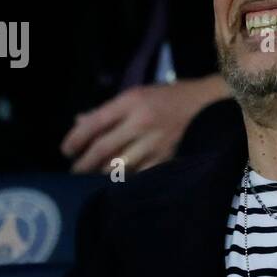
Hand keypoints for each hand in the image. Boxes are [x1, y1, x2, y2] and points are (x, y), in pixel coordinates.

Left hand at [62, 75, 231, 173]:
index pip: (95, 122)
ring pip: (120, 164)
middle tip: (74, 171)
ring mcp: (156, 142)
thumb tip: (80, 121)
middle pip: (104, 148)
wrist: (210, 104)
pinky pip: (140, 174)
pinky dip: (126, 178)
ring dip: (102, 173)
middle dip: (84, 162)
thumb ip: (109, 110)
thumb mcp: (138, 94)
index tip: (66, 150)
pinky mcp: (168, 158)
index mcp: (133, 101)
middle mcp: (142, 122)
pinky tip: (118, 182)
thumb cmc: (170, 97)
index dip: (76, 138)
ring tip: (92, 177)